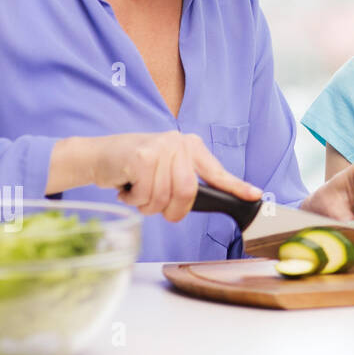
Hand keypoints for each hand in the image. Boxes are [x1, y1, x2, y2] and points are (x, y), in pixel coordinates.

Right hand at [58, 131, 260, 222]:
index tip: (254, 196)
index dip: (236, 186)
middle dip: (172, 210)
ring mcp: (160, 148)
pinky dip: (133, 200)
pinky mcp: (141, 156)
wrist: (98, 155)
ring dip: (147, 206)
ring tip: (138, 193)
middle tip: (157, 208)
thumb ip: (186, 180)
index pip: (217, 171)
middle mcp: (179, 143)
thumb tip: (214, 200)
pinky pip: (145, 195)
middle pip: (187, 192)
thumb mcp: (166, 168)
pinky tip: (127, 187)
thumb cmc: (134, 167)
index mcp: (190, 146)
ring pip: (163, 198)